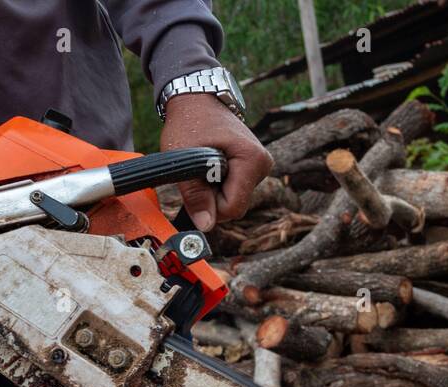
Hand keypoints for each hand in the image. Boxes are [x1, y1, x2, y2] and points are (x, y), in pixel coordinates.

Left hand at [160, 94, 271, 230]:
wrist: (197, 100)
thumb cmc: (190, 122)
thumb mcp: (184, 160)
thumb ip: (195, 195)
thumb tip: (205, 226)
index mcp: (252, 160)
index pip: (232, 208)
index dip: (209, 204)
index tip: (195, 183)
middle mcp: (263, 165)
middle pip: (235, 205)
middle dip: (212, 197)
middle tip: (197, 172)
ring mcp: (260, 167)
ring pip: (234, 199)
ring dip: (214, 190)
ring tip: (204, 165)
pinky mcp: (253, 168)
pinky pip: (235, 190)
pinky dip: (219, 184)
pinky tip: (211, 166)